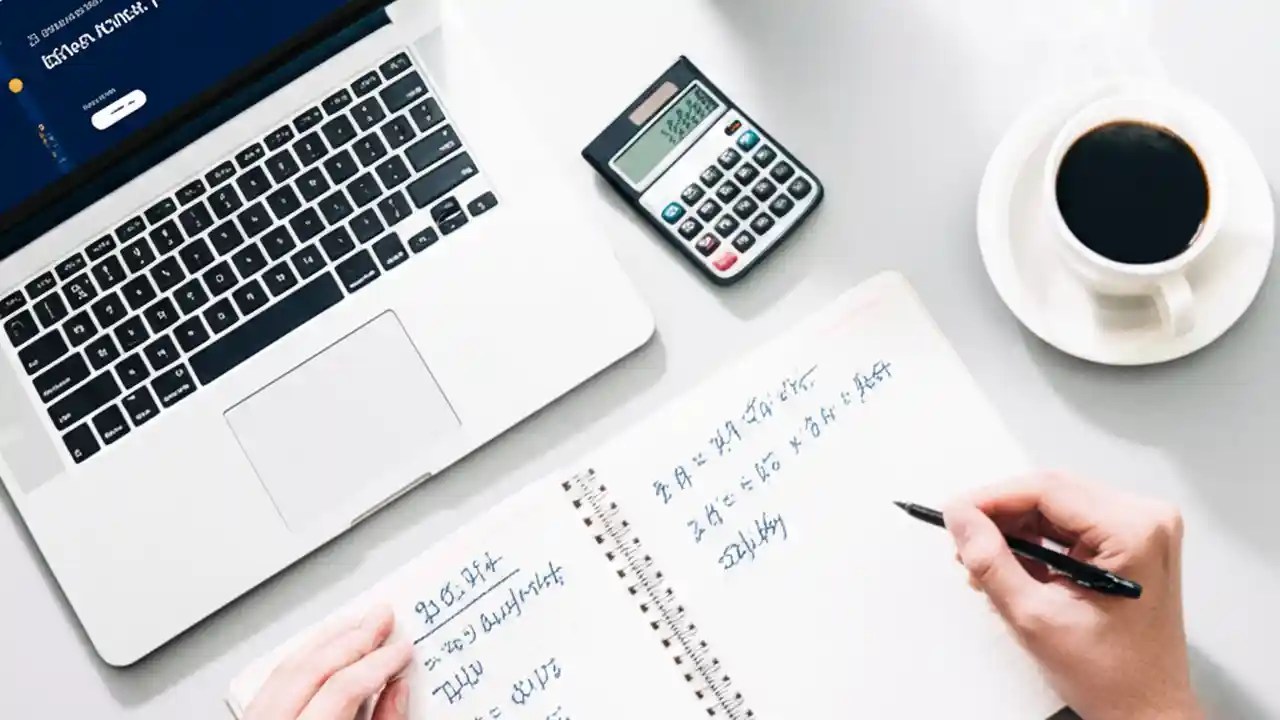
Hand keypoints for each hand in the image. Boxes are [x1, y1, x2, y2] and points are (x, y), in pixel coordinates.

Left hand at [245, 605, 413, 719]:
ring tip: (357, 622)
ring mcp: (255, 719)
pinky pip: (275, 677)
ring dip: (327, 639)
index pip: (341, 689)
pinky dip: (304, 655)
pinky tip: (325, 644)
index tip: (401, 649)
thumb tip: (397, 686)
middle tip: (383, 617)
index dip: (376, 664)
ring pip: (288, 666)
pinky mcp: (250, 716)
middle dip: (354, 639)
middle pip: (312, 669)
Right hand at [943, 473, 1201, 719]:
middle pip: (1053, 493)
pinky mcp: (1134, 541)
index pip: (1047, 490)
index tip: (953, 516)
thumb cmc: (1107, 675)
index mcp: (1133, 531)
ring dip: (1016, 529)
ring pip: (1058, 506)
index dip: (992, 499)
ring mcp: (1143, 528)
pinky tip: (1014, 566)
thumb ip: (991, 561)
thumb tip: (959, 517)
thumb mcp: (1034, 618)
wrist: (1147, 710)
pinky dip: (1038, 541)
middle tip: (963, 542)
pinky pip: (1072, 524)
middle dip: (1002, 515)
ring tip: (984, 563)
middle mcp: (1146, 518)